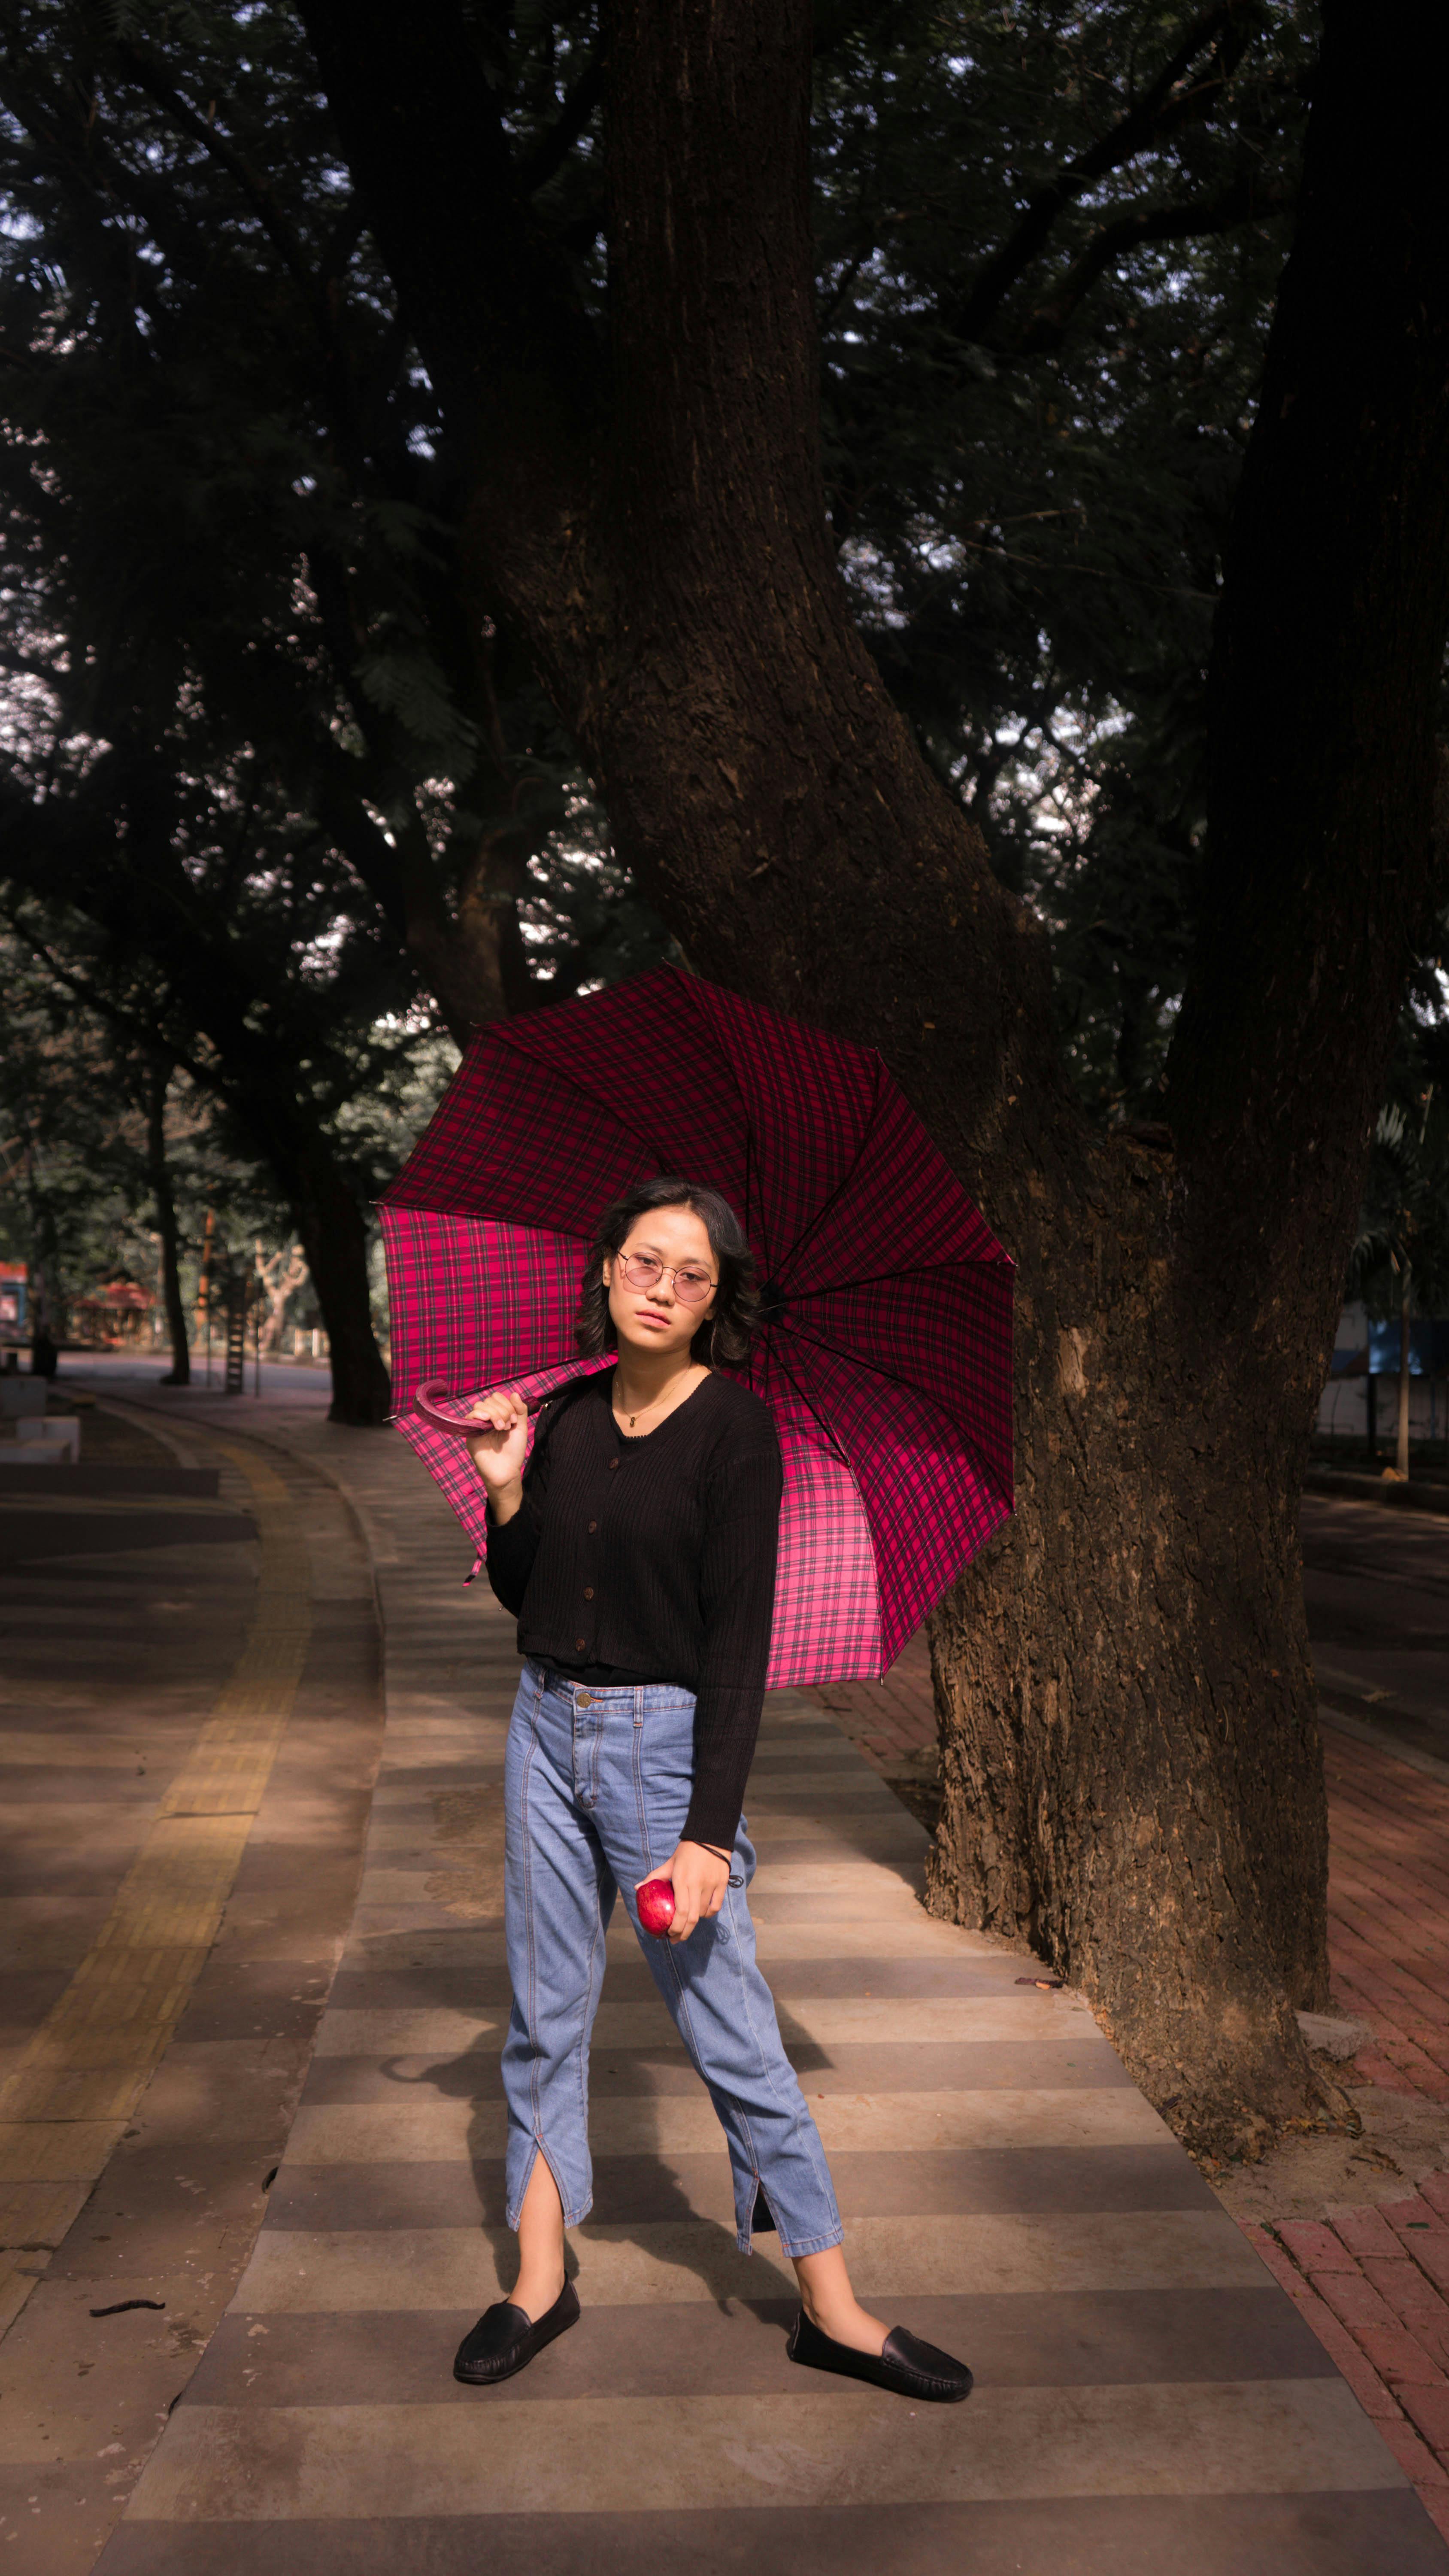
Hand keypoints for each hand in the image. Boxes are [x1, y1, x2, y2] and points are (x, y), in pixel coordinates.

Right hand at [464, 1388, 528, 1510]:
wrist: (506, 1471)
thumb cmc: (513, 1451)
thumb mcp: (521, 1428)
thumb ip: (520, 1410)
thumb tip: (514, 1393)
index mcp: (498, 1415)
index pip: (498, 1397)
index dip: (507, 1405)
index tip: (514, 1421)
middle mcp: (487, 1418)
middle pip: (490, 1400)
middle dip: (503, 1410)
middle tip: (507, 1426)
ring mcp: (478, 1425)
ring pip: (481, 1405)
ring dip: (494, 1413)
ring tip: (501, 1428)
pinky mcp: (470, 1433)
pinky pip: (469, 1416)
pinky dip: (479, 1414)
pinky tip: (487, 1421)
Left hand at [650, 1840, 729, 1942]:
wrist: (711, 1835)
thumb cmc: (687, 1850)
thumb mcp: (669, 1862)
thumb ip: (654, 1877)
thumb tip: (637, 1888)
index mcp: (683, 1880)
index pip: (681, 1912)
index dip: (675, 1928)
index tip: (668, 1935)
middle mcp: (698, 1885)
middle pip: (693, 1919)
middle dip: (683, 1933)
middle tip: (675, 1939)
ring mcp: (712, 1885)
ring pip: (703, 1913)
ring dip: (694, 1922)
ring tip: (686, 1924)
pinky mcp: (722, 1883)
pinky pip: (715, 1907)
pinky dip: (707, 1914)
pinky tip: (701, 1914)